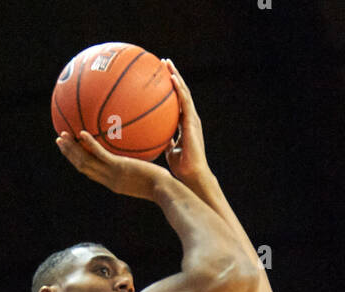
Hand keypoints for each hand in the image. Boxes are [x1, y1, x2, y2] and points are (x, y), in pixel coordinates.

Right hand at [55, 129, 172, 201]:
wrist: (165, 192)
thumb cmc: (161, 185)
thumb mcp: (146, 175)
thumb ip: (138, 166)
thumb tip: (141, 154)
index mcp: (112, 181)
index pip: (90, 171)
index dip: (77, 160)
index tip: (69, 150)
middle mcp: (108, 179)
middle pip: (82, 166)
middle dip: (69, 153)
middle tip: (59, 139)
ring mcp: (112, 174)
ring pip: (86, 161)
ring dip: (72, 148)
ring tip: (62, 136)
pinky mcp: (119, 168)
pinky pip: (100, 155)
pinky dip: (90, 144)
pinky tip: (82, 133)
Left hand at [162, 60, 207, 183]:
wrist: (192, 174)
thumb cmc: (182, 167)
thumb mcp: (169, 150)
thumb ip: (164, 140)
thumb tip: (152, 137)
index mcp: (184, 124)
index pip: (177, 101)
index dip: (170, 88)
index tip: (160, 77)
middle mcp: (189, 118)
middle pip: (181, 92)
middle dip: (173, 76)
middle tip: (163, 63)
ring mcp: (192, 118)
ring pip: (184, 92)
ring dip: (176, 76)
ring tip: (167, 63)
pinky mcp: (192, 121)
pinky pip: (185, 101)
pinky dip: (179, 89)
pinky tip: (172, 78)